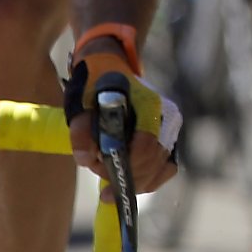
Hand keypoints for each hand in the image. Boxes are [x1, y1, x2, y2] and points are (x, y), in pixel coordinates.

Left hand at [63, 59, 181, 195]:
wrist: (108, 70)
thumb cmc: (94, 86)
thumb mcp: (80, 102)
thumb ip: (81, 130)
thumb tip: (86, 159)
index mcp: (149, 104)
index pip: (147, 145)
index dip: (126, 164)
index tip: (99, 168)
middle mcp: (167, 116)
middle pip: (155, 160)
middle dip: (125, 175)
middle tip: (96, 171)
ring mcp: (171, 128)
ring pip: (161, 168)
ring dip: (134, 180)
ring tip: (108, 177)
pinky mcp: (170, 138)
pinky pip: (166, 168)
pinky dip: (147, 180)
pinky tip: (127, 181)